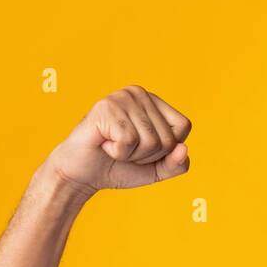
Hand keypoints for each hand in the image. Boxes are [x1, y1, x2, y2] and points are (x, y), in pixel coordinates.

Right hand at [45, 85, 190, 194]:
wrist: (82, 174)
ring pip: (151, 141)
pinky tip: (104, 144)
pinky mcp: (106, 107)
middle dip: (147, 155)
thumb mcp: (156, 169)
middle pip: (168, 137)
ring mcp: (122, 97)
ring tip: (113, 146)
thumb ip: (176, 164)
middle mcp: (138, 93)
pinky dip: (118, 152)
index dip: (167, 149)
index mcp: (153, 101)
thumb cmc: (118, 166)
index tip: (142, 148)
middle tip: (124, 149)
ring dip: (132, 155)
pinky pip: (129, 141)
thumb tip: (183, 149)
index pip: (183, 127)